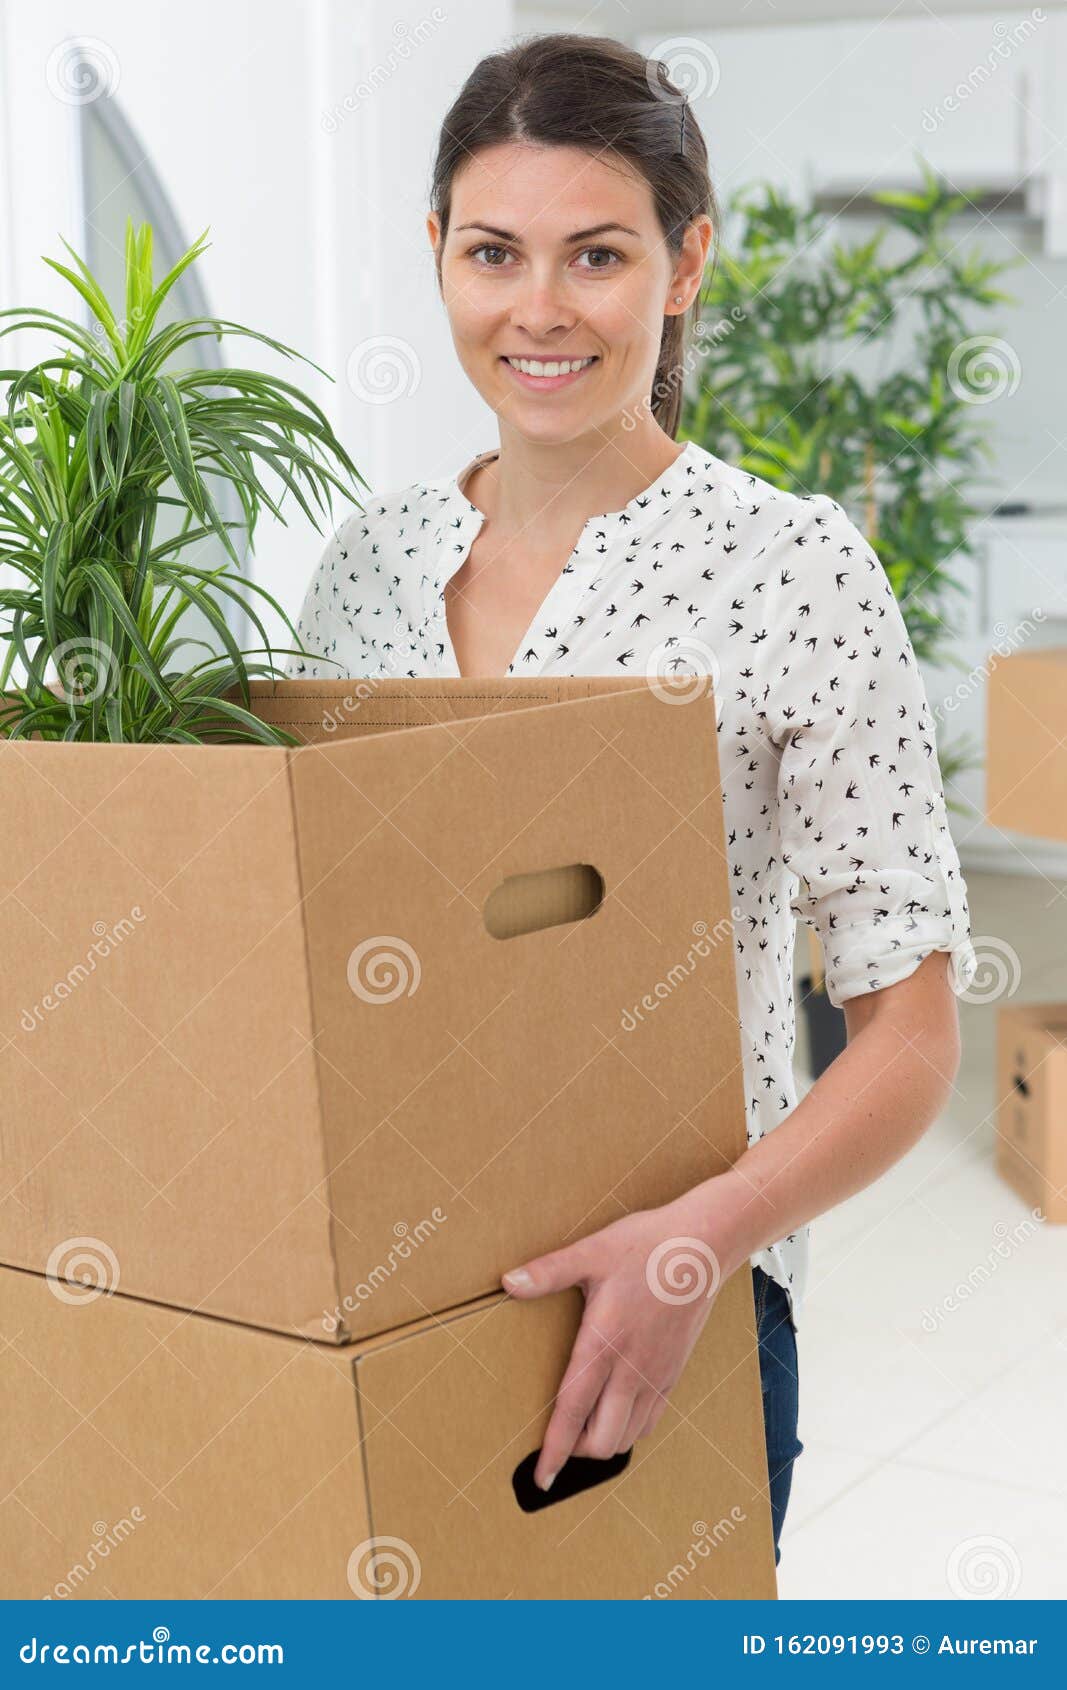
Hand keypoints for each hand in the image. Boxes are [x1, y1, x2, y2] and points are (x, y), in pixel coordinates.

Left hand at [501, 1176, 748, 1491]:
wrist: (701, 1247)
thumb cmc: (645, 1247)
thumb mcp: (591, 1253)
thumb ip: (547, 1272)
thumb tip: (508, 1282)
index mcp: (604, 1343)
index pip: (573, 1411)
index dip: (555, 1449)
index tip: (541, 1477)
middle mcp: (631, 1368)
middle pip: (602, 1439)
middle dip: (576, 1451)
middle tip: (558, 1441)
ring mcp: (656, 1374)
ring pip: (628, 1436)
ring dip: (603, 1442)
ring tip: (582, 1431)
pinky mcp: (673, 1372)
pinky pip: (650, 1420)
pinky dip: (628, 1429)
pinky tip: (615, 1413)